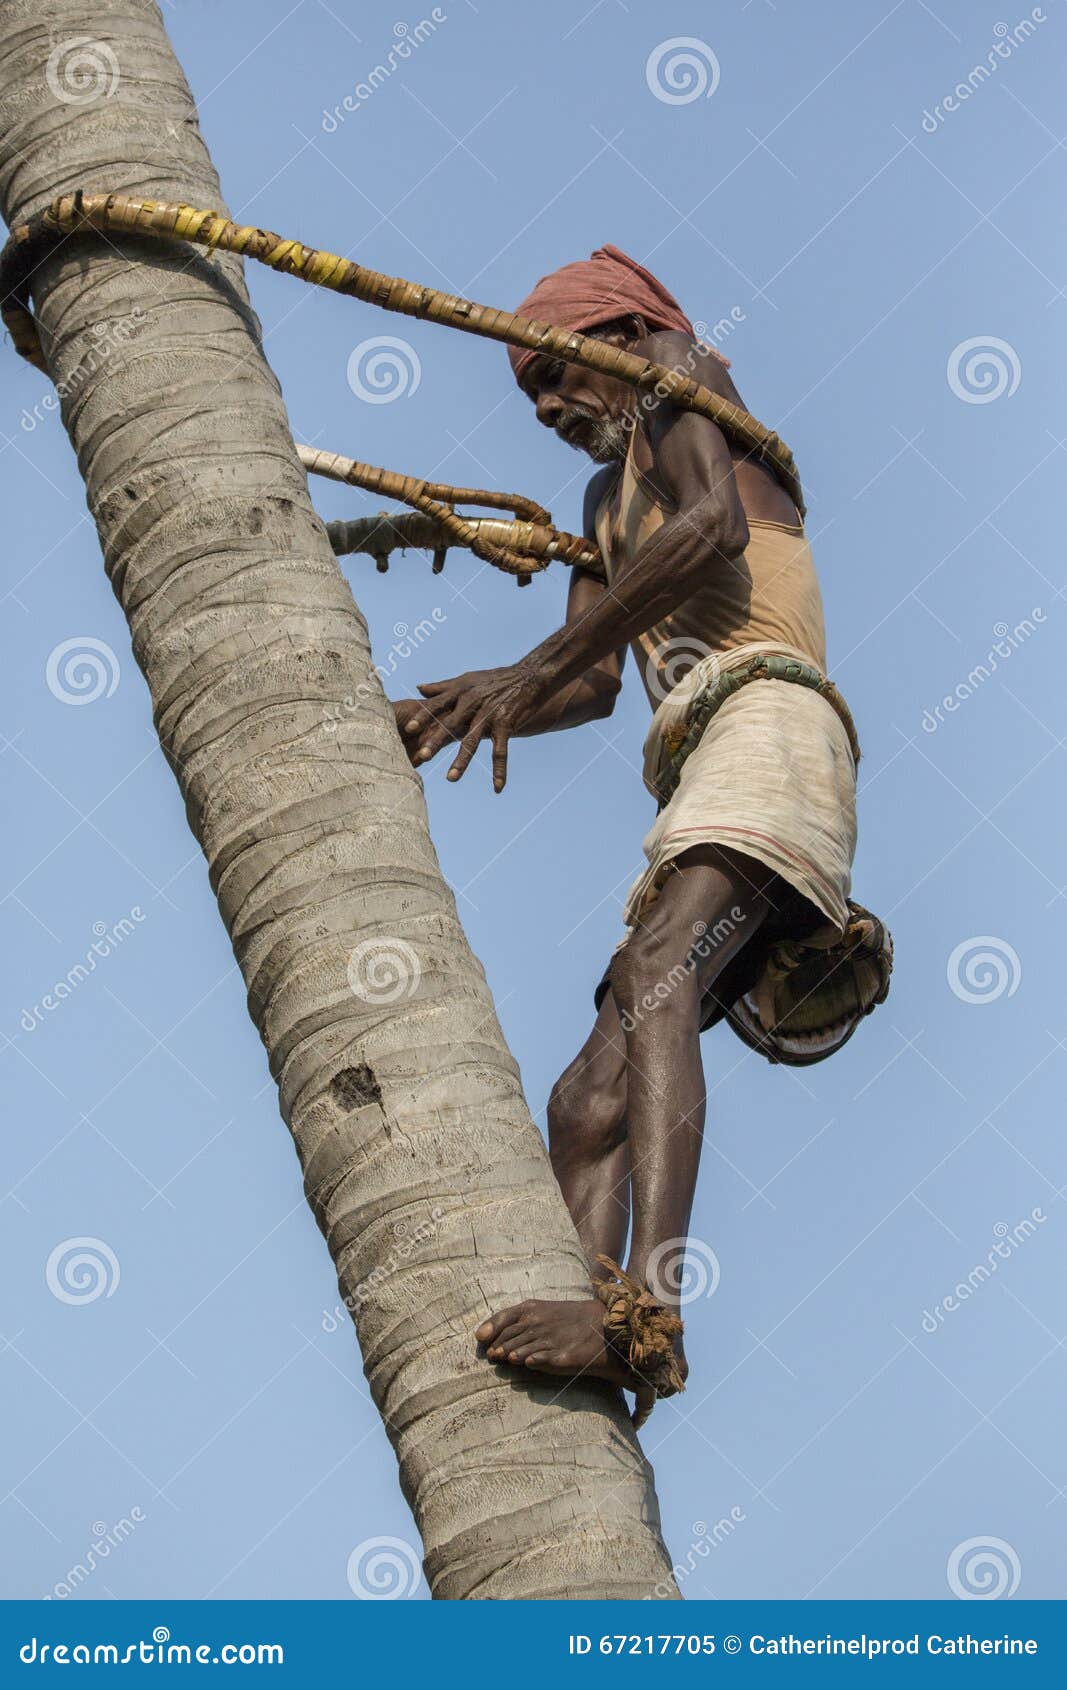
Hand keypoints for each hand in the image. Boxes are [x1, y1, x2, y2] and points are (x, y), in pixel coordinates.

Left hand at [404, 664, 548, 789]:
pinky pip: (501, 751)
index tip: (409, 729)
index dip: (423, 716)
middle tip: (422, 756)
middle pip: (451, 724)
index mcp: (460, 693)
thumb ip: (442, 687)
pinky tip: (497, 788)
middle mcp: (472, 703)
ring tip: (451, 778)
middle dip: (436, 740)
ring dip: (461, 760)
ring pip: (472, 740)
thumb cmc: (494, 678)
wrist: (528, 676)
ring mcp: (489, 714)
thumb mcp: (466, 679)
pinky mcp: (506, 724)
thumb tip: (419, 688)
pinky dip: (500, 770)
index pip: (437, 705)